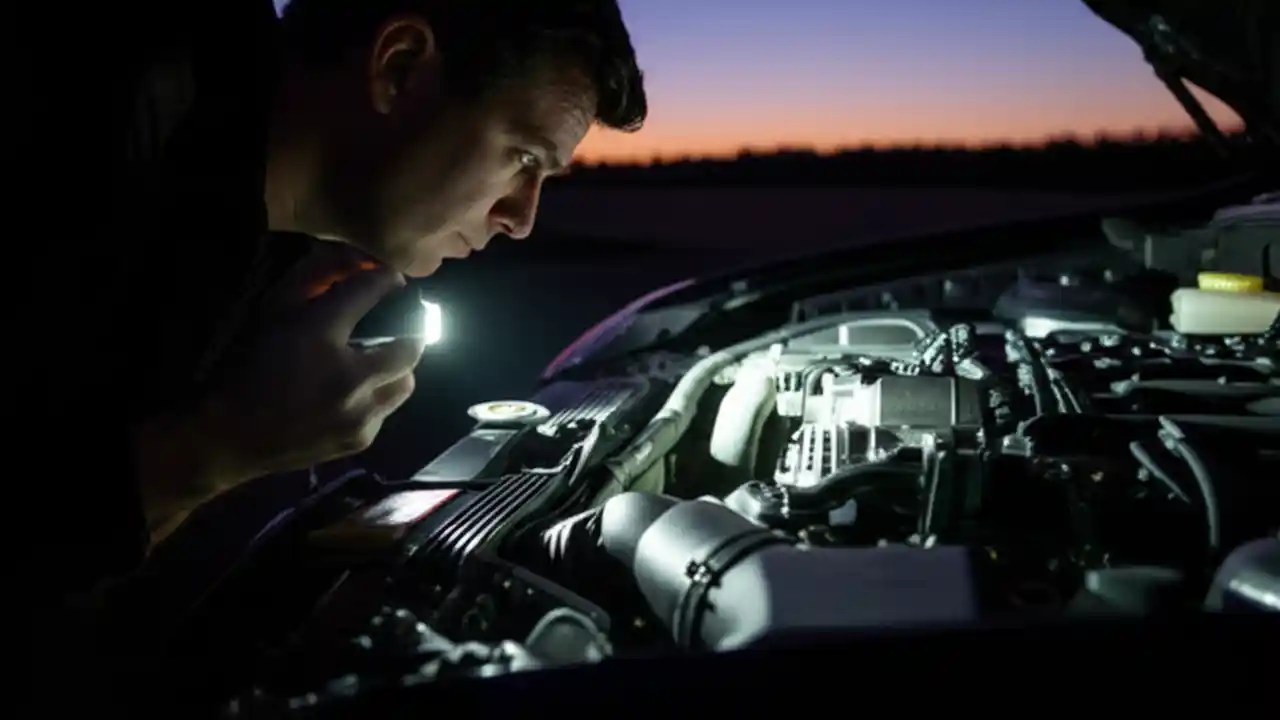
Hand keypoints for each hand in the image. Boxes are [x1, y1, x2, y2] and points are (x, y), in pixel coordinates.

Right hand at [135, 243, 424, 537]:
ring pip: (406, 382)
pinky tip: (351, 397)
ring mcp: (360, 413)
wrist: (231, 436)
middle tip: (394, 330)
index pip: (370, 291)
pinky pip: (387, 410)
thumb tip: (351, 263)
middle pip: (412, 346)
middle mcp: (349, 375)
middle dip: (407, 334)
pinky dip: (376, 399)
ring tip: (372, 367)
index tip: (391, 282)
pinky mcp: (361, 439)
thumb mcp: (272, 314)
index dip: (386, 281)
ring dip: (395, 370)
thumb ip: (310, 281)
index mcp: (319, 335)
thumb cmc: (249, 367)